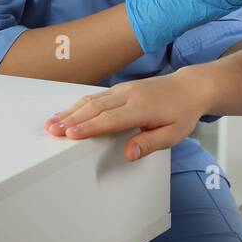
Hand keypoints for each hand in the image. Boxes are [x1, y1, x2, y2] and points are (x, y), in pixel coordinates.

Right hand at [45, 68, 210, 160]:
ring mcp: (124, 90)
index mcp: (142, 108)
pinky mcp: (121, 88)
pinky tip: (67, 113)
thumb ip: (149, 143)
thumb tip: (130, 154)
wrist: (190, 87)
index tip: (71, 135)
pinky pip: (96, 96)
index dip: (89, 128)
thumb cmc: (182, 112)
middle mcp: (130, 96)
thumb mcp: (173, 134)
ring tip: (52, 123)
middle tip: (51, 131)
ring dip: (70, 112)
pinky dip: (79, 105)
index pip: (110, 120)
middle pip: (95, 108)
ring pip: (92, 100)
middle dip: (71, 120)